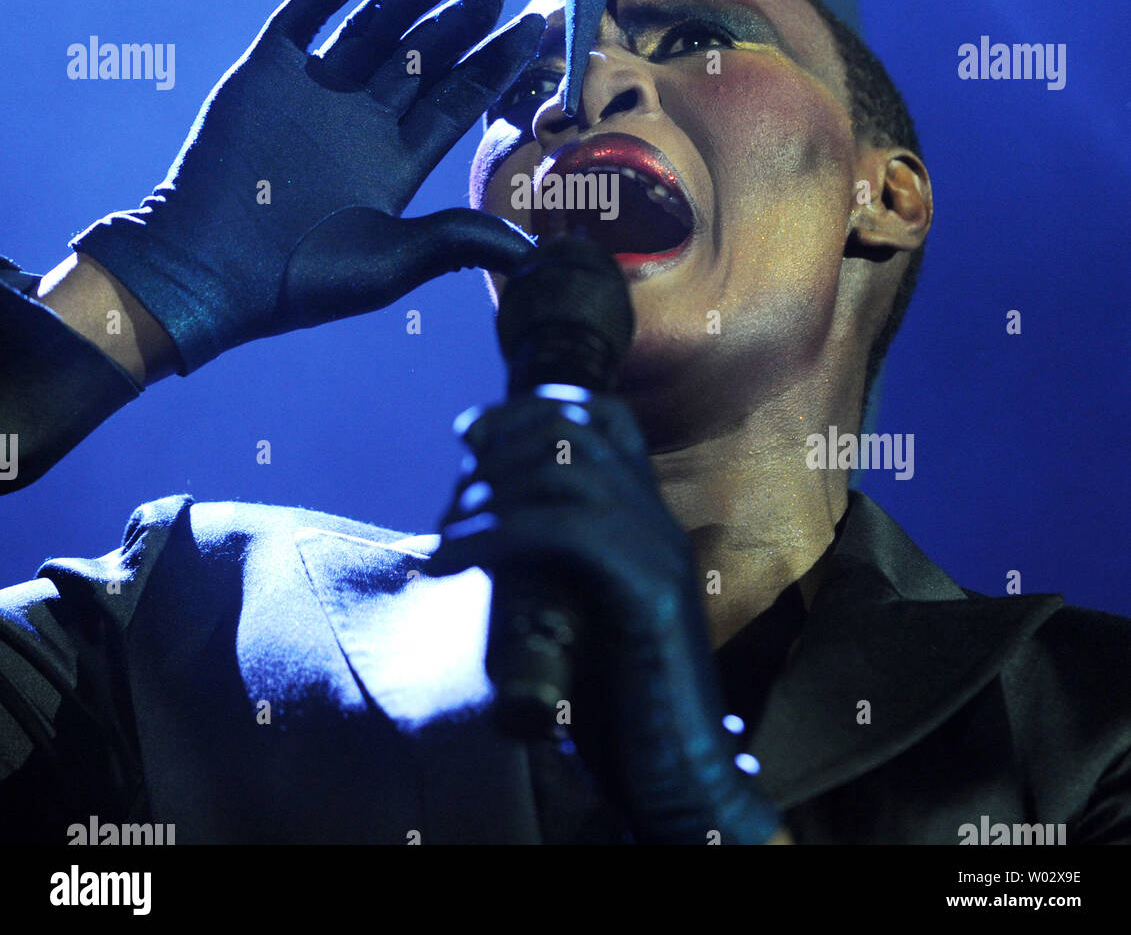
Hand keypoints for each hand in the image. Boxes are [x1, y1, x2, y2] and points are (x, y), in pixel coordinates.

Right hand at [72, 0, 542, 373]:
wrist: (207, 266)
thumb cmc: (299, 280)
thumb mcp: (390, 264)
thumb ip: (457, 242)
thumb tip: (534, 255)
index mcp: (398, 161)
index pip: (458, 99)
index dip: (496, 65)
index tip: (534, 30)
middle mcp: (363, 119)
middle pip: (427, 56)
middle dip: (463, 22)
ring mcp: (318, 90)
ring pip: (379, 26)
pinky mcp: (269, 69)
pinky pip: (311, 9)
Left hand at [423, 391, 783, 844]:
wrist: (679, 774)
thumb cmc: (620, 703)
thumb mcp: (577, 610)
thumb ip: (550, 566)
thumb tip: (480, 535)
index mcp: (647, 518)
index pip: (606, 417)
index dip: (532, 407)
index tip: (470, 433)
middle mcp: (658, 520)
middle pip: (577, 427)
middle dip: (501, 442)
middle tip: (452, 491)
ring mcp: (657, 551)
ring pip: (566, 470)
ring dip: (490, 489)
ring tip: (445, 531)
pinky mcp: (646, 592)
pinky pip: (561, 530)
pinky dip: (493, 534)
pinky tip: (451, 560)